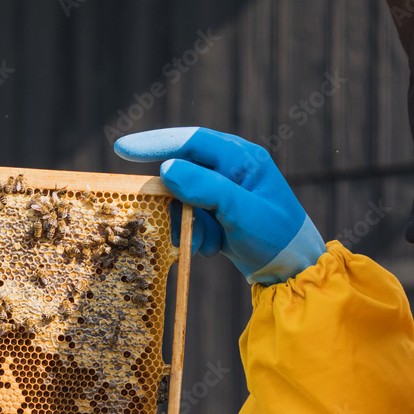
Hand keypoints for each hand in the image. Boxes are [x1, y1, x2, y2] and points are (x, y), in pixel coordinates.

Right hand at [114, 126, 325, 283]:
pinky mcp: (218, 212)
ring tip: (207, 243)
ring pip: (182, 198)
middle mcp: (230, 168)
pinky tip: (212, 247)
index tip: (121, 150)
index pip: (191, 140)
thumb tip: (167, 167)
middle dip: (175, 202)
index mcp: (241, 157)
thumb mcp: (240, 211)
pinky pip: (190, 217)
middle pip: (181, 171)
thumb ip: (205, 187)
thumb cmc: (275, 237)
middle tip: (179, 225)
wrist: (292, 272)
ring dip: (187, 224)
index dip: (155, 143)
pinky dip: (194, 234)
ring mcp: (223, 191)